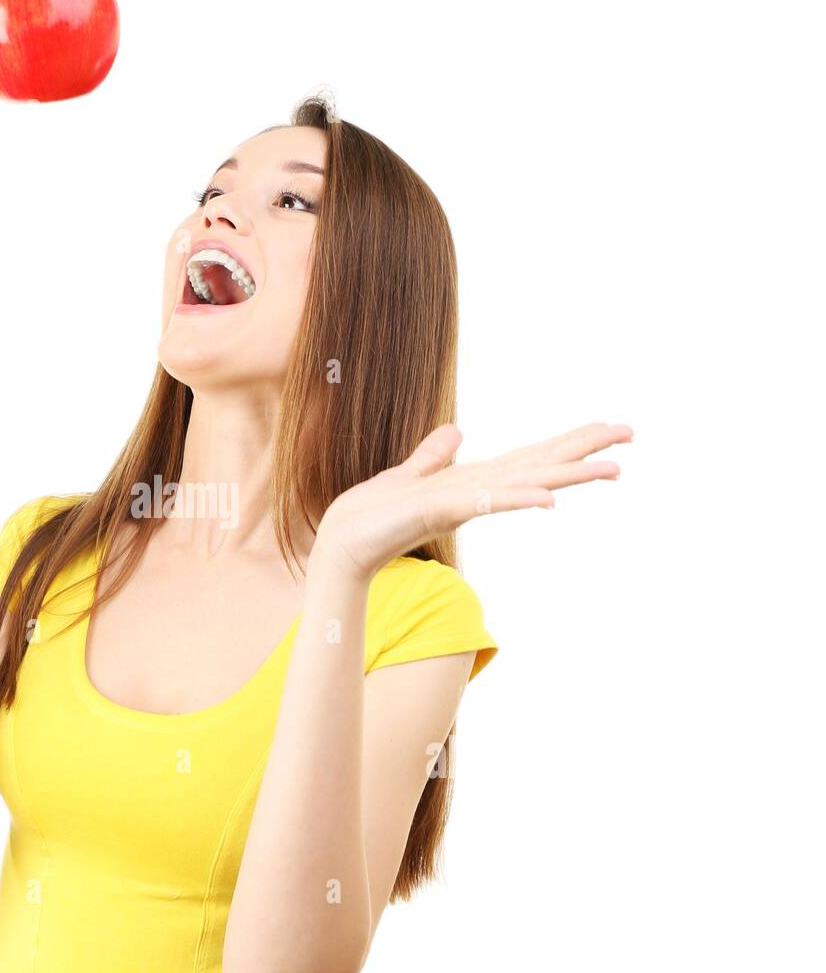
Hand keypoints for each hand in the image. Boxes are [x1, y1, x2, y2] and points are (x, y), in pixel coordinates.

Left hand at [312, 421, 632, 581]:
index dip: (566, 443)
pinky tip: (550, 501)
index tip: (605, 428)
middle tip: (631, 434)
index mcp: (473, 483)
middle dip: (585, 451)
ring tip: (615, 467)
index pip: (529, 459)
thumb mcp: (408, 476)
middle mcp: (477, 493)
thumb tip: (456, 432)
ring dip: (569, 475)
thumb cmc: (372, 515)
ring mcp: (464, 504)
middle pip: (541, 467)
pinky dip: (519, 500)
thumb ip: (434, 456)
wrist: (342, 543)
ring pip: (527, 484)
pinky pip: (488, 503)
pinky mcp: (442, 511)